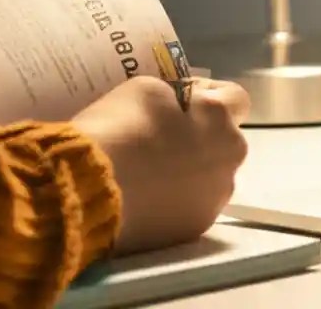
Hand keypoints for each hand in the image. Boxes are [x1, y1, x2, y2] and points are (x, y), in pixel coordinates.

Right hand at [72, 75, 250, 254]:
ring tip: (147, 171)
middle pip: (222, 141)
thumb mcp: (146, 89)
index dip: (207, 93)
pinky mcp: (192, 231)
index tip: (179, 98)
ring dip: (187, 170)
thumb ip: (175, 97)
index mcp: (222, 123)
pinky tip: (144, 197)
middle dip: (198, 135)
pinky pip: (190, 205)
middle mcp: (229, 163)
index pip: (235, 98)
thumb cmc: (118, 132)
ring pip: (208, 176)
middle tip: (158, 135)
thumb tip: (182, 109)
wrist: (85, 193)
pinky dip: (173, 199)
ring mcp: (214, 201)